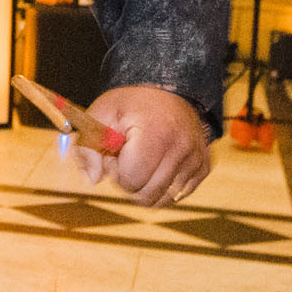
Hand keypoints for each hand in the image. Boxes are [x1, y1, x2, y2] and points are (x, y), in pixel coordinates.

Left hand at [74, 86, 213, 206]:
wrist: (168, 92)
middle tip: (127, 157)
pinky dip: (163, 185)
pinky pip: (178, 194)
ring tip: (142, 160)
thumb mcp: (101, 115)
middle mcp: (181, 148)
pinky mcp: (203, 167)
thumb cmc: (131, 106)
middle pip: (147, 195)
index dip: (116, 170)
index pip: (131, 180)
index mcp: (155, 133)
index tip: (116, 151)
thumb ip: (88, 147)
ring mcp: (196, 159)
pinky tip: (157, 163)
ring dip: (146, 186)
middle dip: (130, 182)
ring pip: (163, 199)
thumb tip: (94, 179)